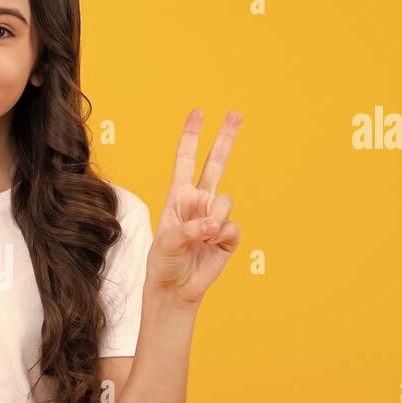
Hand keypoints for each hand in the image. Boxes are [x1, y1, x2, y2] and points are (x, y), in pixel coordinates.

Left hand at [147, 109, 242, 304]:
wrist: (175, 288)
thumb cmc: (164, 262)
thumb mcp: (167, 243)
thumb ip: (190, 229)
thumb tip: (215, 224)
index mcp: (179, 197)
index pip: (186, 161)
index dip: (191, 137)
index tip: (198, 113)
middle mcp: (199, 202)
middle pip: (216, 163)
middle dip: (226, 138)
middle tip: (236, 113)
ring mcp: (215, 216)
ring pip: (224, 201)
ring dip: (213, 220)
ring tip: (201, 238)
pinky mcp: (229, 235)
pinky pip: (232, 226)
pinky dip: (222, 236)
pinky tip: (212, 246)